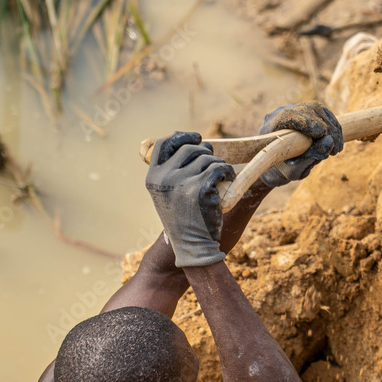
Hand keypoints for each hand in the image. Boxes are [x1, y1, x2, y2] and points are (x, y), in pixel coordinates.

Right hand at [146, 132, 234, 268]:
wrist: (192, 245)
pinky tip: (228, 179)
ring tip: (220, 177)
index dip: (182, 136)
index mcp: (153, 177)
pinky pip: (219, 168)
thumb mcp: (167, 195)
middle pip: (190, 148)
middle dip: (206, 152)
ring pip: (207, 158)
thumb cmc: (184, 220)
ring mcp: (181, 182)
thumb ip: (172, 172)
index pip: (164, 144)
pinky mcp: (200, 188)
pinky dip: (227, 172)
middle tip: (214, 163)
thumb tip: (192, 144)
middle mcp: (164, 177)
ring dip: (218, 164)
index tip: (197, 138)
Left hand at [259, 102, 343, 187]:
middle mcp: (281, 112)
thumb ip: (308, 158)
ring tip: (337, 149)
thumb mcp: (295, 170)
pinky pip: (325, 114)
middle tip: (334, 147)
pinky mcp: (310, 111)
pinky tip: (338, 144)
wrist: (282, 164)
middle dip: (325, 128)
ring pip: (318, 111)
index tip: (321, 132)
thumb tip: (329, 141)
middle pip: (307, 110)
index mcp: (270, 126)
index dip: (306, 122)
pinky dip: (335, 128)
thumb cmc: (284, 169)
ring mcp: (296, 109)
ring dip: (332, 130)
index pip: (288, 116)